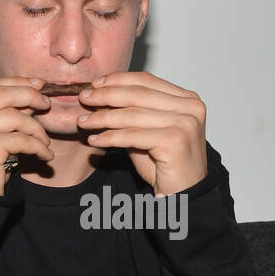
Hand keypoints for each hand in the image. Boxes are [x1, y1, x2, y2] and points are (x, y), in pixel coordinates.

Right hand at [0, 77, 52, 196]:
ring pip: (15, 116)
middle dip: (30, 96)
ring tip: (44, 141)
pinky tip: (44, 155)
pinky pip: (22, 139)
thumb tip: (31, 90)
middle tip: (46, 104)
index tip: (37, 85)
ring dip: (37, 128)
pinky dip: (38, 146)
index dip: (15, 83)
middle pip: (1, 94)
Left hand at [76, 71, 207, 195]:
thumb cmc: (166, 165)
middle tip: (84, 98)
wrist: (184, 195)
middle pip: (138, 94)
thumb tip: (99, 96)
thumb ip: (130, 113)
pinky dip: (110, 137)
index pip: (147, 80)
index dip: (118, 80)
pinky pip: (132, 136)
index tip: (95, 83)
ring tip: (84, 122)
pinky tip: (95, 140)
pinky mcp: (175, 141)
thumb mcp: (147, 132)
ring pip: (132, 115)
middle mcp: (190, 108)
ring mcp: (185, 123)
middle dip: (106, 95)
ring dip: (103, 118)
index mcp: (188, 99)